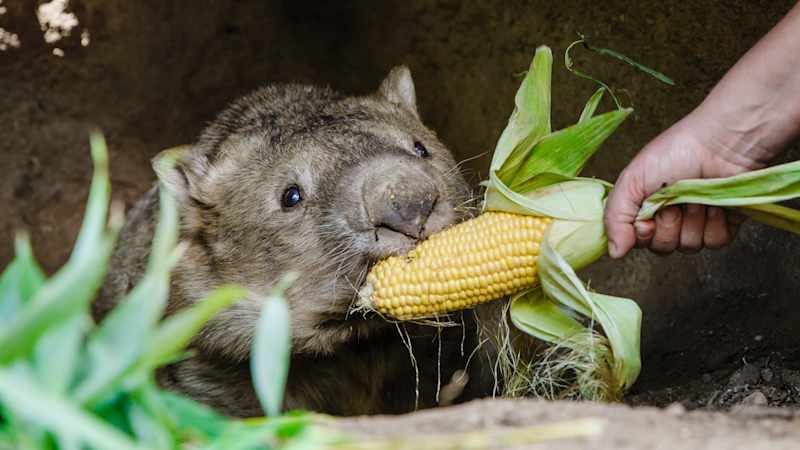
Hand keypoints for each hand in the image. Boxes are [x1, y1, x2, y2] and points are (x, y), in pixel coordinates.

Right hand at [604, 114, 755, 257]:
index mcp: (646, 206)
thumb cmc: (676, 151)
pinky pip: (715, 242)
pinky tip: (715, 205)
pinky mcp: (725, 222)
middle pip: (663, 246)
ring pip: (689, 246)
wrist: (721, 143)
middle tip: (675, 203)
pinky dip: (715, 224)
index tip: (648, 220)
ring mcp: (698, 220)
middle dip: (669, 226)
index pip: (639, 240)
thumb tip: (614, 253)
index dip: (643, 235)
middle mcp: (670, 216)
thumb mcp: (632, 180)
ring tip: (696, 198)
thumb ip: (615, 217)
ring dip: (693, 222)